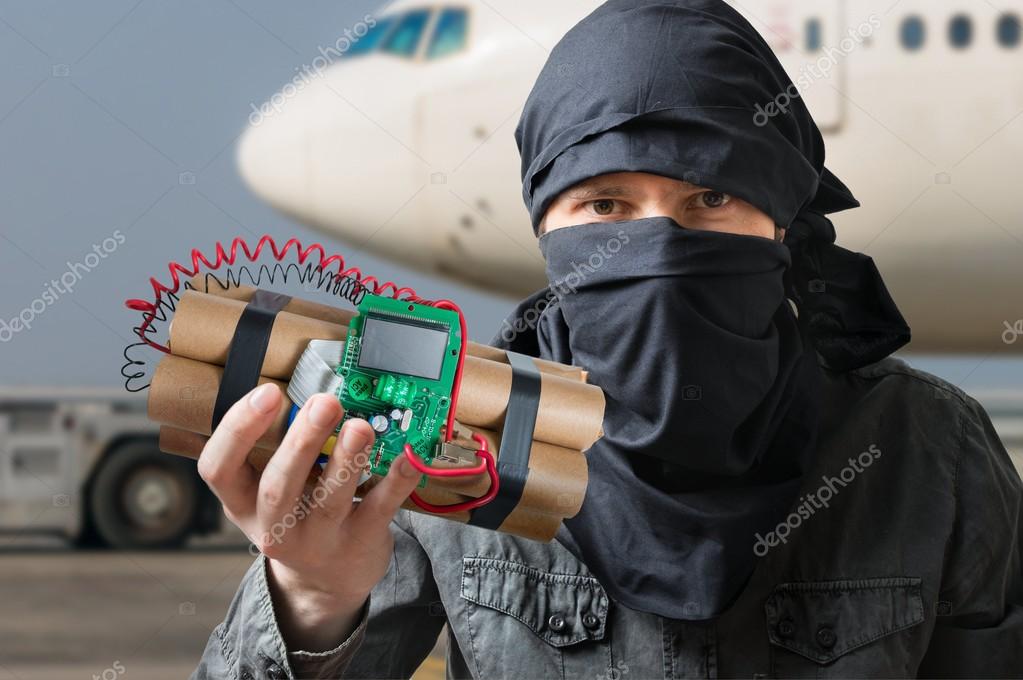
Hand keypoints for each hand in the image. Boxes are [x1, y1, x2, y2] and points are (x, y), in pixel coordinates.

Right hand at [197, 383, 422, 650]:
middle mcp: (274, 525)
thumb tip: (312, 390)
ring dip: (347, 459)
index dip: (237, 429)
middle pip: (278, 486)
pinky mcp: (360, 543)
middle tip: (324, 402)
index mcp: (243, 502)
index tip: (268, 392)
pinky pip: (379, 508)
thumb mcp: (273, 490)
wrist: (326, 584)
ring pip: (330, 500)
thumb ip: (281, 448)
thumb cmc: (298, 516)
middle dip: (302, 441)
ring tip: (361, 426)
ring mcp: (319, 539)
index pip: (219, 469)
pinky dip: (395, 481)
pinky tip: (407, 457)